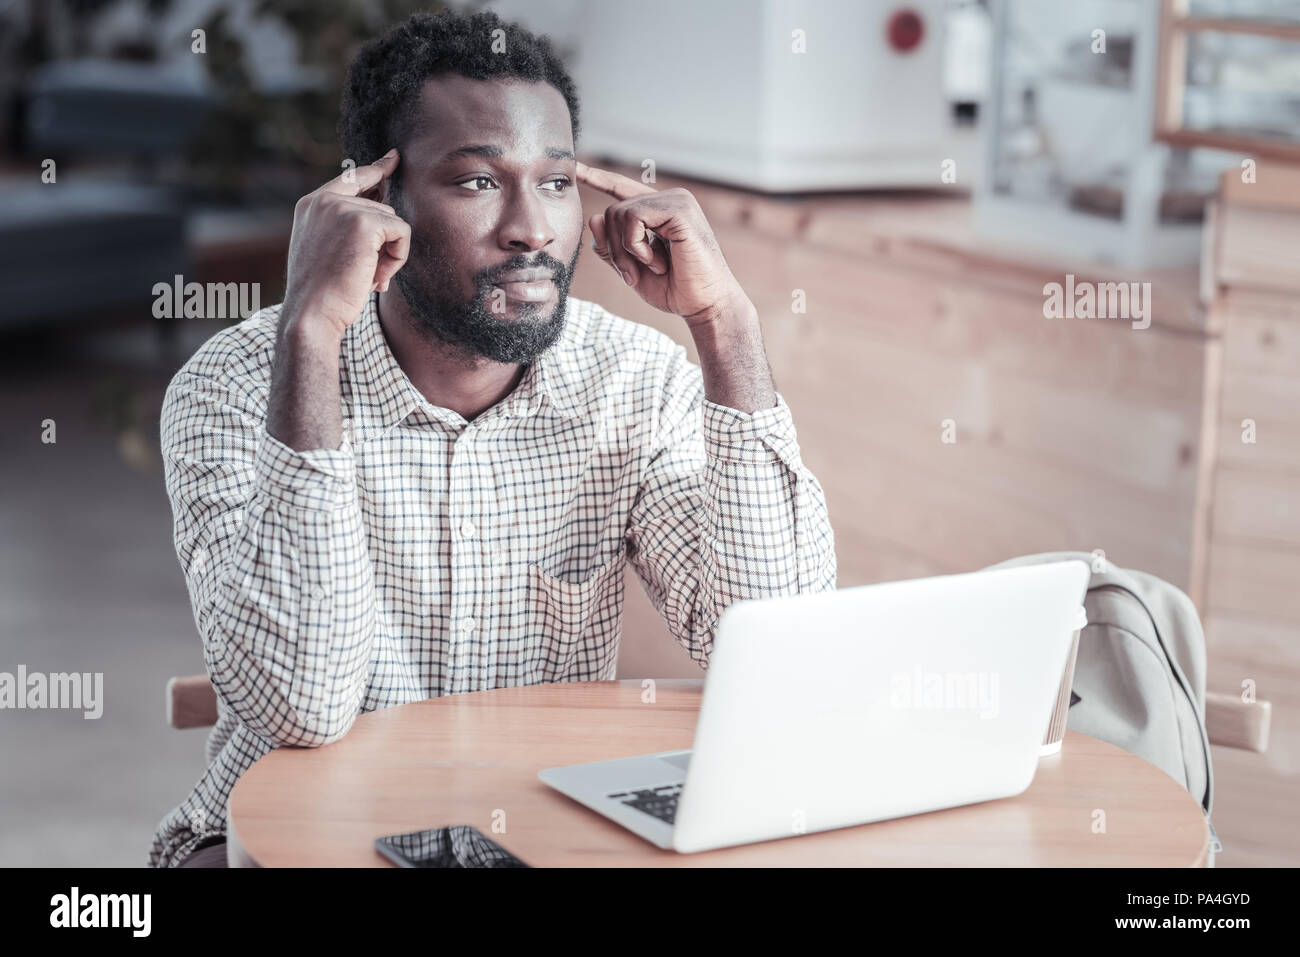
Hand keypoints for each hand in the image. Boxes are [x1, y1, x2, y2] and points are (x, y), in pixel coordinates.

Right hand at [282, 148, 411, 342]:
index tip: (393, 158)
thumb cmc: (322, 293)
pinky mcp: (362, 222)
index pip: (351, 178)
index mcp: (312, 205)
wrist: (311, 314)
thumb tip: (386, 213)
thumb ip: (347, 228)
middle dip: (383, 244)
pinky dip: (398, 257)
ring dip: (390, 255)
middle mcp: (325, 200)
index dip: (376, 169)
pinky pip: (401, 232)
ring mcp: (342, 208)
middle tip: (366, 274)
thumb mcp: (329, 251)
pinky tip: (378, 276)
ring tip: (367, 278)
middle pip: (381, 208)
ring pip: (393, 222)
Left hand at [578, 161, 748, 326]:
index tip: (576, 166)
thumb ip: (611, 247)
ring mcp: (675, 201)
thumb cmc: (675, 289)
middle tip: (632, 276)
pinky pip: (633, 218)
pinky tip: (658, 262)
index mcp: (658, 211)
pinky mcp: (679, 209)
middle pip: (612, 211)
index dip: (598, 178)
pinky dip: (636, 247)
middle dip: (614, 250)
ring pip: (618, 214)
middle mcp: (667, 200)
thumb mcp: (632, 269)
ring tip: (650, 269)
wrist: (705, 306)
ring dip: (625, 252)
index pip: (622, 189)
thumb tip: (594, 218)